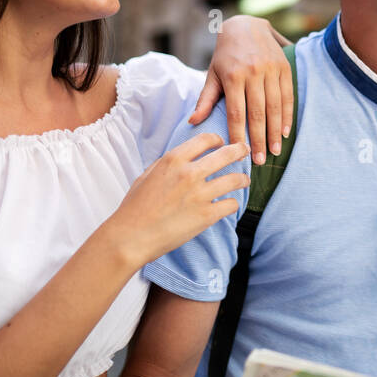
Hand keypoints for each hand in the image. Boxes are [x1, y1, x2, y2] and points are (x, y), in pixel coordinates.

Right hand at [109, 132, 250, 266]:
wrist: (131, 237)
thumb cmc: (135, 208)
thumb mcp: (147, 175)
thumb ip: (168, 164)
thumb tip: (184, 158)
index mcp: (173, 160)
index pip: (205, 140)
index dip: (217, 140)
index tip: (222, 143)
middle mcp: (189, 174)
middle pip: (227, 154)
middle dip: (240, 151)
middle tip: (245, 151)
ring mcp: (200, 195)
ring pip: (235, 180)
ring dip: (243, 179)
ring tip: (244, 181)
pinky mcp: (207, 215)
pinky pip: (231, 204)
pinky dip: (233, 204)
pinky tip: (229, 205)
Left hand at [193, 16, 292, 165]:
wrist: (246, 25)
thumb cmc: (225, 54)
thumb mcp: (212, 74)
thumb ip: (206, 99)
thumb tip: (194, 122)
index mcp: (233, 76)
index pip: (237, 112)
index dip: (239, 134)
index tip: (239, 152)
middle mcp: (253, 72)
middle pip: (258, 113)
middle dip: (259, 139)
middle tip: (260, 160)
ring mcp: (271, 69)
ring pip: (275, 106)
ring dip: (276, 131)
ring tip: (275, 151)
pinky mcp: (284, 67)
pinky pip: (288, 95)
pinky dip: (287, 115)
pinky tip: (285, 131)